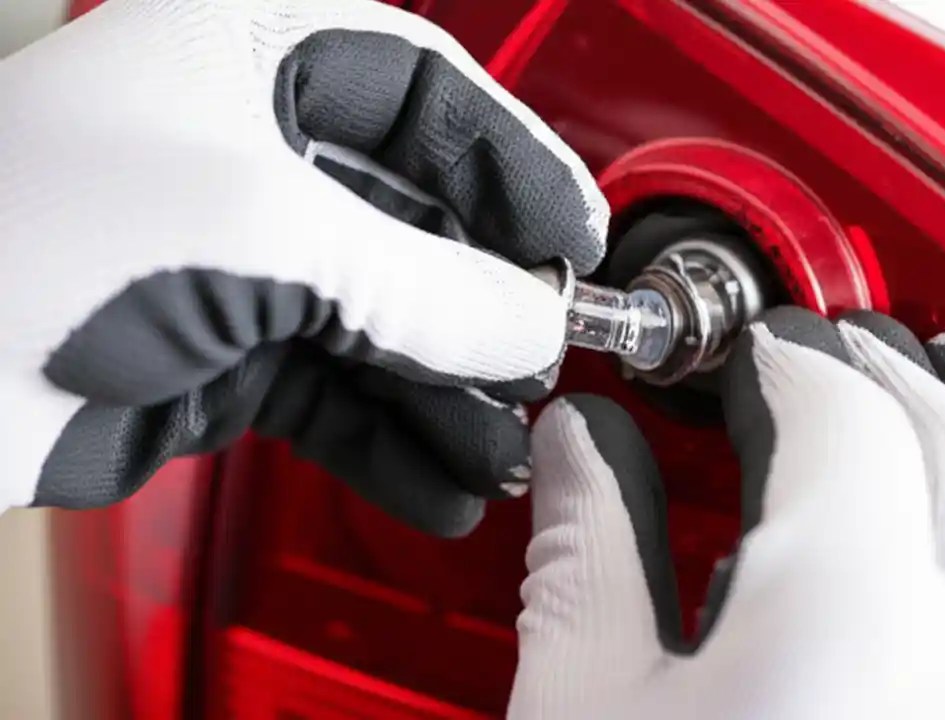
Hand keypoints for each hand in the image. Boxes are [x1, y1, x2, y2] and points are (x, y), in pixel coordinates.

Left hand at [0, 0, 605, 532]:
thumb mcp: (258, 232)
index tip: (577, 240)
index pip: (425, 87)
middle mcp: (249, 148)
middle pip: (418, 215)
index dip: (514, 163)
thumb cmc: (17, 241)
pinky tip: (443, 481)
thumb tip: (531, 319)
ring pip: (386, 317)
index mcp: (247, 52)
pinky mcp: (220, 350)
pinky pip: (338, 391)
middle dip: (487, 299)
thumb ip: (421, 279)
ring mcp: (237, 256)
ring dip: (451, 388)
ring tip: (504, 445)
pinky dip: (392, 440)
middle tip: (547, 358)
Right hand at [511, 308, 944, 718]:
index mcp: (842, 614)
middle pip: (944, 433)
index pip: (839, 414)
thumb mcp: (584, 703)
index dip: (778, 358)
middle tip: (799, 347)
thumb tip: (582, 443)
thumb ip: (587, 546)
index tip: (732, 350)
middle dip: (868, 363)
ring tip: (937, 360)